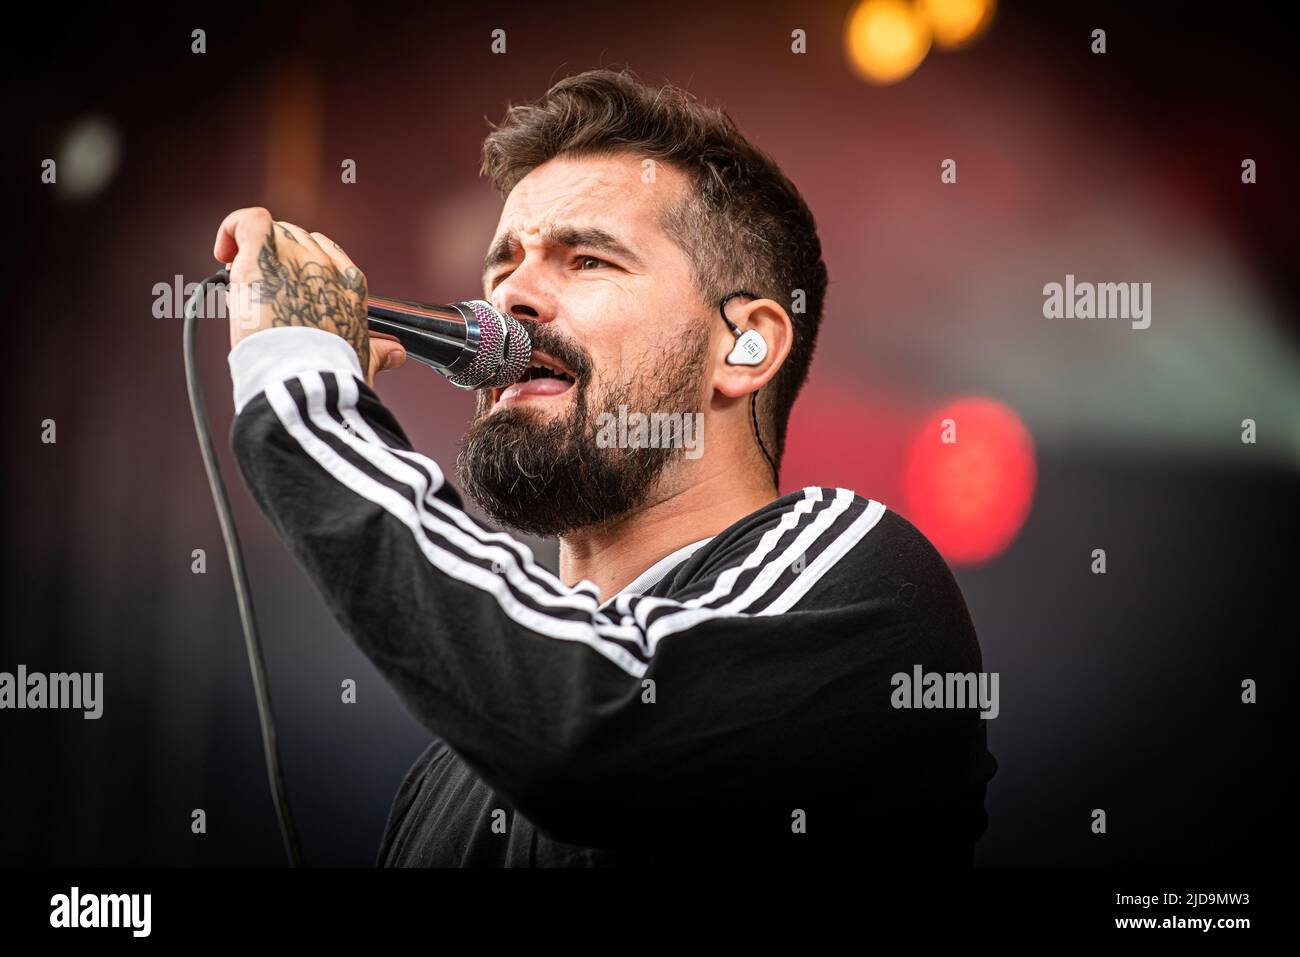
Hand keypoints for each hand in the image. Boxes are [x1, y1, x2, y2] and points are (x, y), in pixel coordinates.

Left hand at [214, 207, 405, 386]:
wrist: (306, 376)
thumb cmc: (330, 371)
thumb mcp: (362, 359)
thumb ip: (378, 352)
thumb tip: (394, 355)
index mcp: (350, 283)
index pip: (325, 254)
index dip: (301, 267)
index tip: (288, 290)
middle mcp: (325, 264)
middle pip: (296, 240)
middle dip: (277, 261)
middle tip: (262, 293)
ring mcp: (294, 255)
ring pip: (272, 232)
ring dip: (254, 252)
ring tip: (242, 284)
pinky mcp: (263, 254)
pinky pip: (248, 221)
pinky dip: (232, 228)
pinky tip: (224, 253)